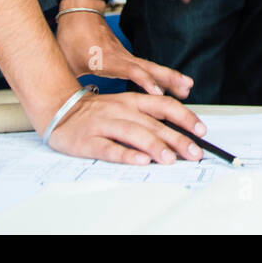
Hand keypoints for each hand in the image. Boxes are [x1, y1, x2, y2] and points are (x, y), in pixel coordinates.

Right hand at [46, 89, 207, 164]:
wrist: (60, 109)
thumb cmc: (98, 112)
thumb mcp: (126, 107)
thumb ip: (149, 117)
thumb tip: (179, 134)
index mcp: (133, 101)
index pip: (165, 106)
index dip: (185, 117)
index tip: (201, 131)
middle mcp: (121, 110)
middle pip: (154, 124)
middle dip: (177, 139)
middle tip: (195, 153)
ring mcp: (105, 125)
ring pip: (134, 134)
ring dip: (154, 146)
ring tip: (171, 158)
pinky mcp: (89, 141)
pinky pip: (109, 148)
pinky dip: (126, 155)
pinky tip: (140, 162)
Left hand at [56, 10, 192, 98]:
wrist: (80, 14)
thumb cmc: (72, 37)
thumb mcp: (65, 62)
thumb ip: (67, 84)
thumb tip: (65, 105)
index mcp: (106, 59)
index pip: (130, 70)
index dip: (145, 81)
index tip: (158, 93)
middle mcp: (121, 57)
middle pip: (150, 68)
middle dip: (169, 79)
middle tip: (186, 89)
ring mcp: (126, 56)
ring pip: (152, 67)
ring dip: (171, 77)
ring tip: (188, 86)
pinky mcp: (127, 56)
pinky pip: (148, 67)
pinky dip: (161, 75)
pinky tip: (172, 82)